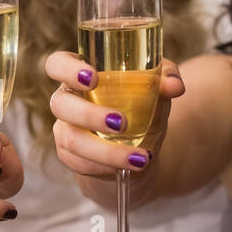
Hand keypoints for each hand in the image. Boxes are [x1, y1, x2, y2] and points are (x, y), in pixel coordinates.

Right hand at [44, 51, 183, 179]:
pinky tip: (129, 167)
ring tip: (139, 157)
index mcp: (80, 76)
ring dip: (105, 151)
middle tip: (122, 122)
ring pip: (70, 140)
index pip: (57, 64)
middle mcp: (67, 101)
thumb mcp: (157, 89)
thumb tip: (174, 86)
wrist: (141, 147)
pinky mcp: (70, 157)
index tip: (93, 78)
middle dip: (89, 115)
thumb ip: (166, 78)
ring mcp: (65, 130)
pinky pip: (78, 163)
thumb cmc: (143, 106)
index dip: (67, 69)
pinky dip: (105, 167)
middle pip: (60, 104)